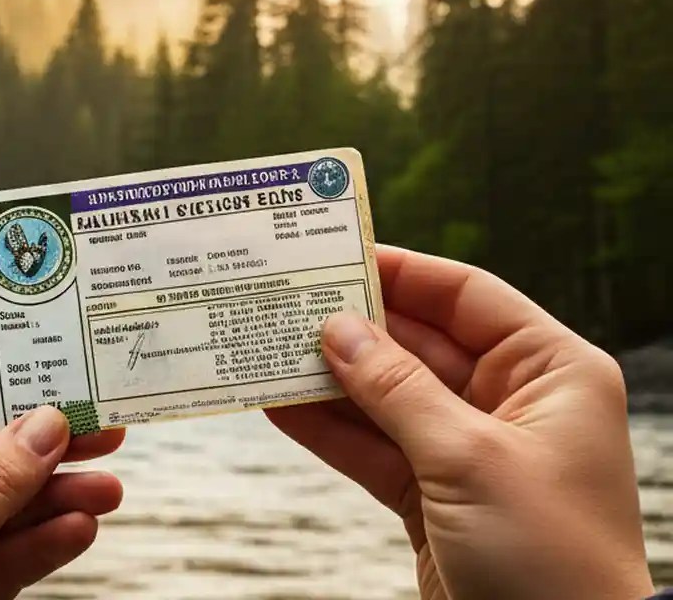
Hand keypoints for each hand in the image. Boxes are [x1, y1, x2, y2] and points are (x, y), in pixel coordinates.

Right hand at [267, 246, 653, 599]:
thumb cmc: (548, 560)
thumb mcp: (469, 460)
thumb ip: (397, 390)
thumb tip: (336, 329)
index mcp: (551, 372)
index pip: (467, 296)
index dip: (401, 272)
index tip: (334, 256)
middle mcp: (513, 402)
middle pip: (418, 344)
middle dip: (352, 328)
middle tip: (282, 304)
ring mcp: (470, 452)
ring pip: (387, 398)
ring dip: (330, 380)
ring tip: (265, 350)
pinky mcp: (435, 498)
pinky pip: (374, 448)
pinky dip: (329, 431)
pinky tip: (280, 407)